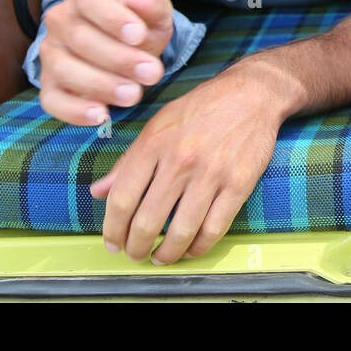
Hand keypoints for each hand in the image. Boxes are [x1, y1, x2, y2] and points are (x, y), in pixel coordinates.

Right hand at [38, 0, 173, 124]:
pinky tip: (102, 115)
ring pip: (64, 68)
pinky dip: (74, 110)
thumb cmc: (138, 28)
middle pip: (80, 38)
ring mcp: (50, 52)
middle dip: (118, 59)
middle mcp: (60, 19)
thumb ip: (153, 6)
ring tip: (133, 94)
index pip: (90, 0)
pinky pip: (52, 100)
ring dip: (101, 85)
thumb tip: (139, 2)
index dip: (112, 18)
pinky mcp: (48, 84)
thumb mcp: (155, 15)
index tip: (138, 35)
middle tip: (151, 73)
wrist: (126, 49)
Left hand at [90, 68, 282, 262]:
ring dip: (167, 254)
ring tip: (160, 257)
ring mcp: (211, 174)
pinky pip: (215, 228)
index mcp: (154, 144)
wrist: (251, 93)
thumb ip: (128, 160)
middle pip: (148, 221)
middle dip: (136, 247)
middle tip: (135, 254)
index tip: (112, 242)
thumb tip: (99, 192)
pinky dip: (199, 247)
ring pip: (182, 231)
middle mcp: (180, 160)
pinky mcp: (238, 183)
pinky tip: (191, 249)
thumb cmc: (202, 107)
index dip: (112, 229)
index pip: (122, 198)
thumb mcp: (157, 124)